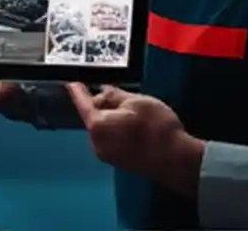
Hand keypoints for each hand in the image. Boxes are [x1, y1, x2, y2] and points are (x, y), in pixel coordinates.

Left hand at [66, 82, 204, 196]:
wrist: (175, 161)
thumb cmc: (155, 126)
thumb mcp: (136, 101)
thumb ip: (114, 95)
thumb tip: (101, 93)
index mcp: (97, 125)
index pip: (83, 104)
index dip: (78, 92)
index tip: (72, 84)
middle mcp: (97, 143)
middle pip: (95, 118)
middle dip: (102, 106)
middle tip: (116, 94)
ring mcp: (108, 156)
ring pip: (105, 130)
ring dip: (112, 119)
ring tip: (132, 110)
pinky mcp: (120, 163)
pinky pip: (113, 140)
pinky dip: (118, 130)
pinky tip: (134, 126)